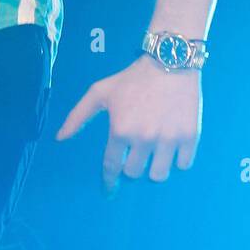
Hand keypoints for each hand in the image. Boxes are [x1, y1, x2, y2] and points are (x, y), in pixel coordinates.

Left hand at [55, 54, 201, 194]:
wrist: (169, 61)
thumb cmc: (132, 78)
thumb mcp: (100, 92)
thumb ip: (78, 116)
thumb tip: (59, 138)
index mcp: (120, 130)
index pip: (111, 167)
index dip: (109, 180)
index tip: (109, 188)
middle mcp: (143, 138)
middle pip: (134, 172)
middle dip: (132, 165)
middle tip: (135, 153)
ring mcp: (168, 139)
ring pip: (158, 175)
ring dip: (153, 168)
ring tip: (153, 154)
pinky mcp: (190, 137)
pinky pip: (183, 165)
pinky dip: (177, 160)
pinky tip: (171, 148)